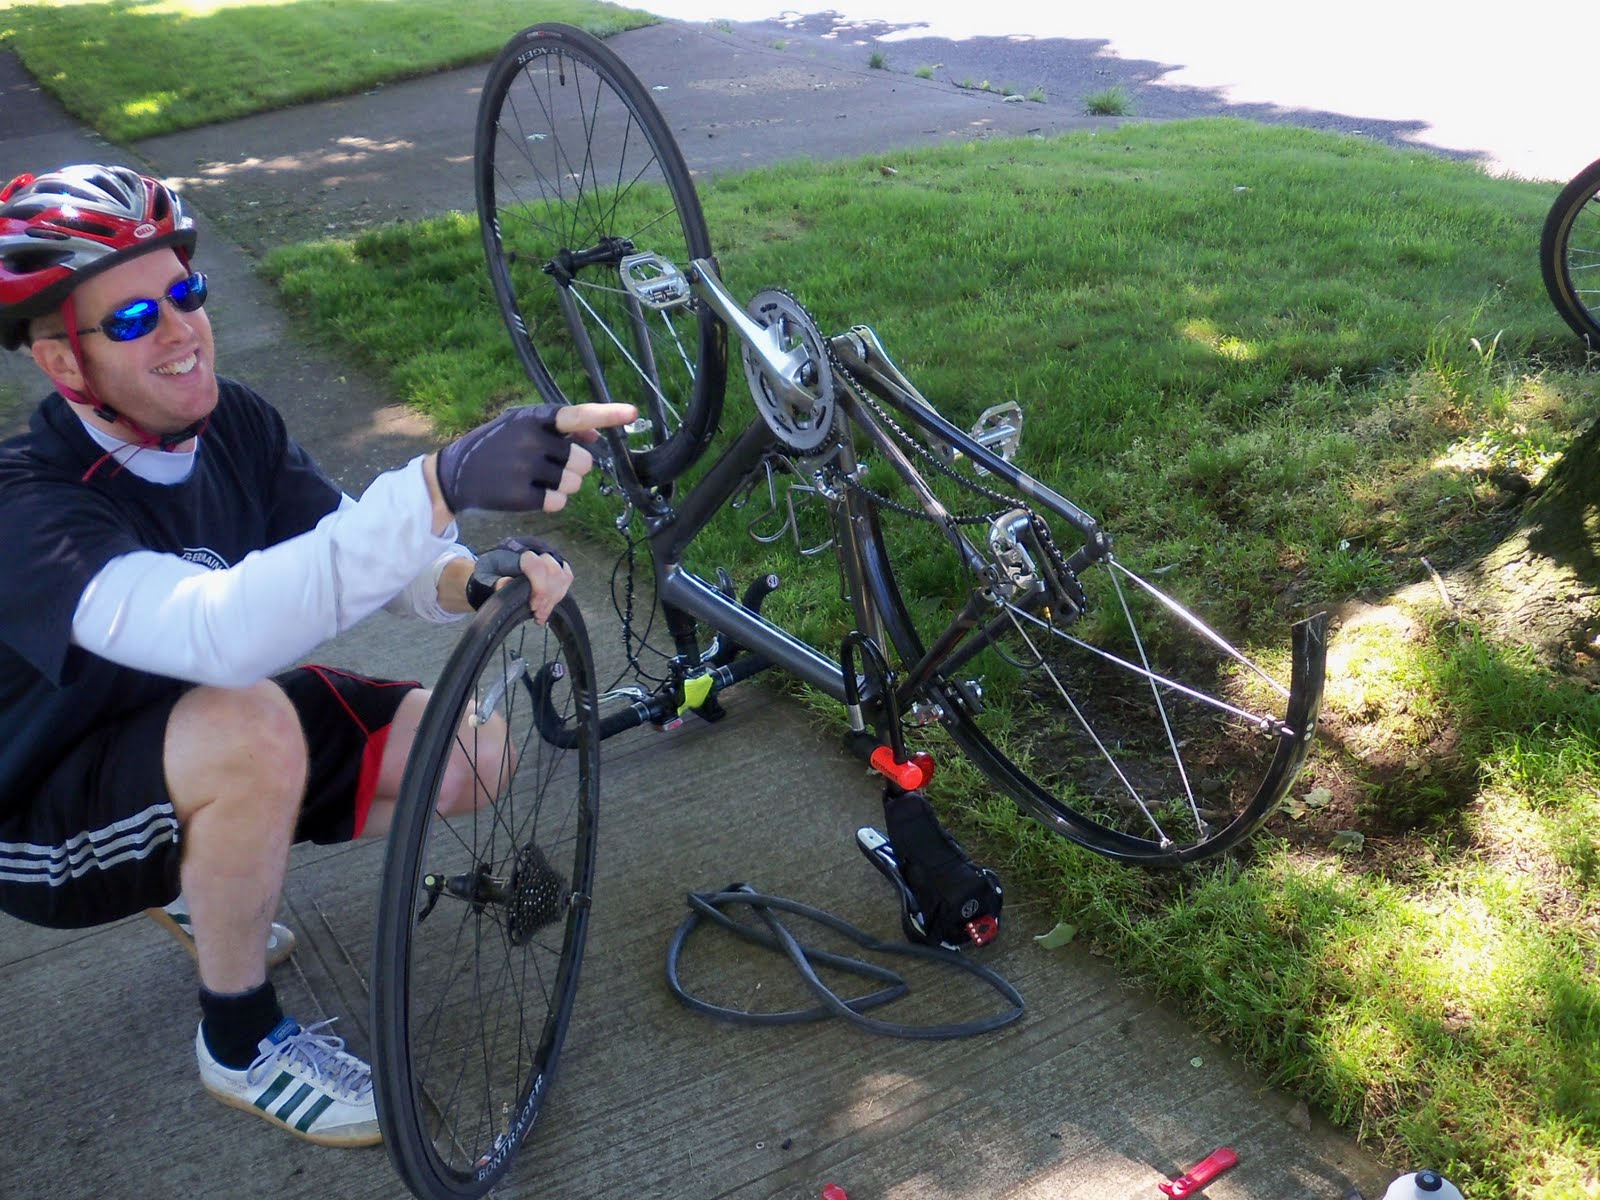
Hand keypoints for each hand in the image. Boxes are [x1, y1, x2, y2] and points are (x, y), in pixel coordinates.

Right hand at [436, 401, 636, 513]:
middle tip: (552, 466)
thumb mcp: (522, 427)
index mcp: (532, 418)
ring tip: (537, 479)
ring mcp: (523, 467)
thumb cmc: (497, 447)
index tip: (632, 413)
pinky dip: (551, 502)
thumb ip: (559, 429)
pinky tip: (530, 493)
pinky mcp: (519, 495)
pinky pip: (558, 502)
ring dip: (564, 486)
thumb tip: (596, 435)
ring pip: (574, 484)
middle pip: (584, 461)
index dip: (606, 414)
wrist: (454, 474)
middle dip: (576, 468)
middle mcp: (529, 439)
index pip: (577, 414)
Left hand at [467, 536, 572, 624]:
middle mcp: (536, 548)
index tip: (533, 607)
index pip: (536, 565)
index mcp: (517, 549)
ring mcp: (547, 555)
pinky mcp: (556, 563)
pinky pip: (566, 578)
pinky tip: (547, 608)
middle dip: (547, 597)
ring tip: (540, 615)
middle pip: (553, 571)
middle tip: (537, 614)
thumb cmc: (488, 574)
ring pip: (563, 576)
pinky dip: (558, 595)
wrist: (493, 571)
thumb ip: (493, 581)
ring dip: (553, 599)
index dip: (539, 588)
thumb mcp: (484, 578)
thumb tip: (505, 583)